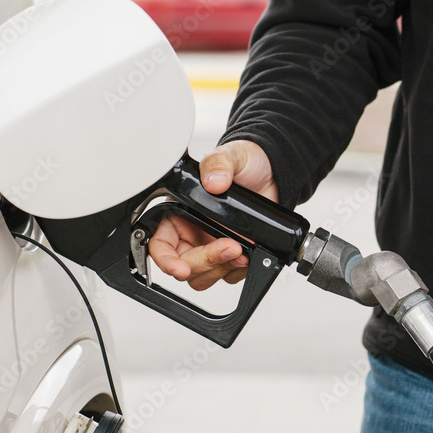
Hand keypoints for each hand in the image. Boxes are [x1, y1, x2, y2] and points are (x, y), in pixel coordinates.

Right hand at [148, 140, 278, 289]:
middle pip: (185, 266)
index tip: (181, 268)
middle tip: (230, 247)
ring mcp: (210, 246)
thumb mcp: (231, 156)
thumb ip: (218, 164)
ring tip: (242, 252)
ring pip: (205, 276)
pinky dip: (238, 271)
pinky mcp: (231, 255)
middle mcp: (190, 234)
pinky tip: (249, 256)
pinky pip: (229, 276)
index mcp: (178, 213)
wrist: (273, 174)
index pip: (160, 245)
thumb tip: (214, 181)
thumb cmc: (245, 164)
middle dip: (207, 262)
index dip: (167, 261)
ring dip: (223, 268)